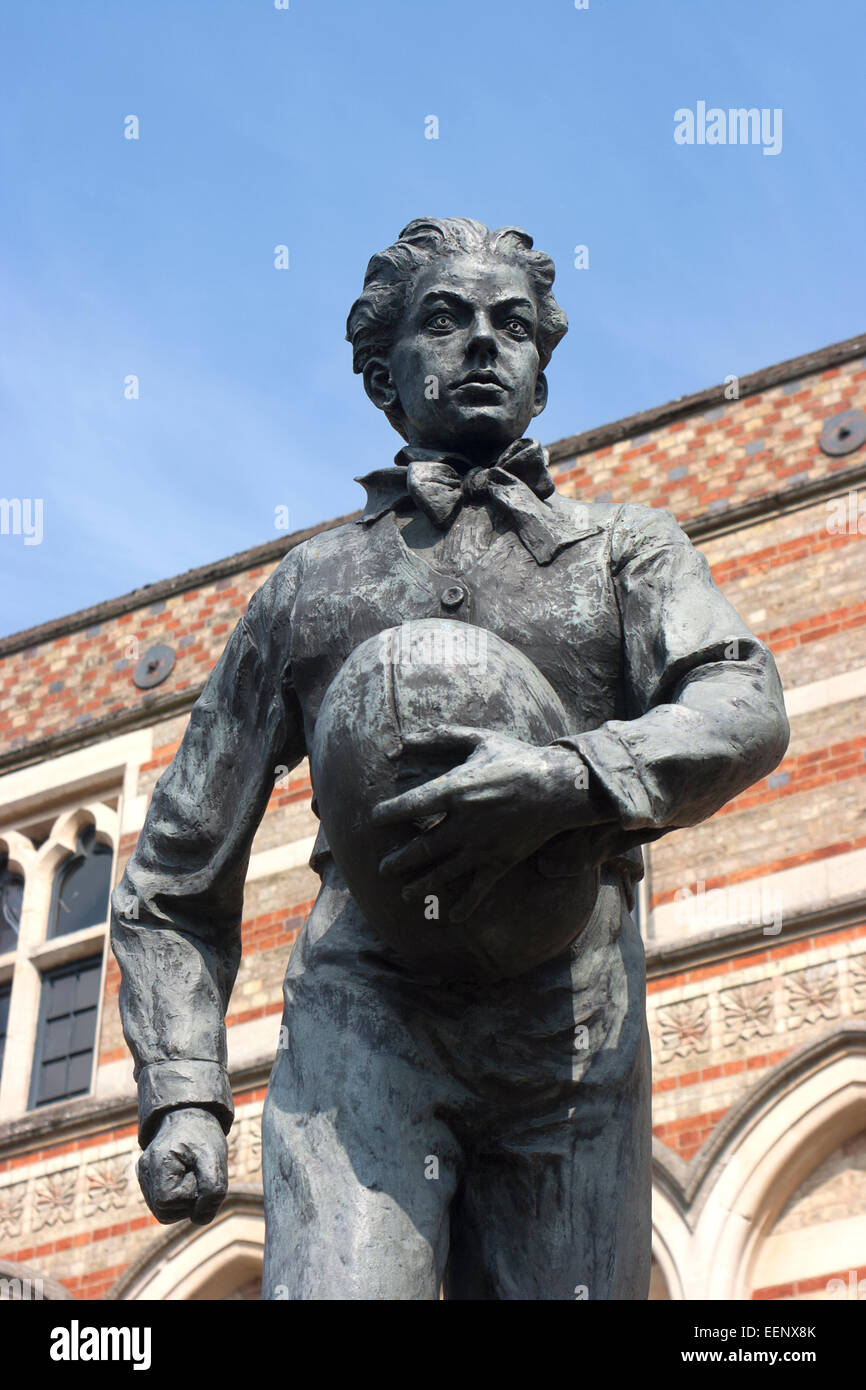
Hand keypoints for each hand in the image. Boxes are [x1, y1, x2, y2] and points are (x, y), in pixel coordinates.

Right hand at [137, 1107, 227, 1225]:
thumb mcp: (215, 1159)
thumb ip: (213, 1191)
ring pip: (163, 1211)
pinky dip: (178, 1195)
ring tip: (192, 1174)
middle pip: (164, 1212)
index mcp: (156, 1162)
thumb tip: (199, 1218)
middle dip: (187, 1200)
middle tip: (197, 1174)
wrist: (191, 1114)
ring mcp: (143, 1175)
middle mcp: (144, 1171)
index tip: (199, 1173)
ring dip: (184, 1199)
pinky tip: (185, 1176)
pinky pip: (163, 1202)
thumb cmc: (203, 1135)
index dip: (189, 1195)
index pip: (167, 1202)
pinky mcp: (147, 1178)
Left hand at [373, 725, 597, 922]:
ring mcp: (482, 846)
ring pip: (444, 872)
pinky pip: (479, 889)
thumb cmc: (517, 759)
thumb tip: (403, 739)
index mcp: (456, 790)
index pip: (410, 806)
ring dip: (421, 885)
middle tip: (383, 868)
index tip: (373, 820)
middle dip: (399, 861)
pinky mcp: (501, 861)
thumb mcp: (479, 740)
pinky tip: (453, 918)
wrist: (559, 787)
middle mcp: (464, 823)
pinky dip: (466, 905)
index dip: (388, 814)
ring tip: (404, 894)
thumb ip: (441, 737)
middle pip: (422, 848)